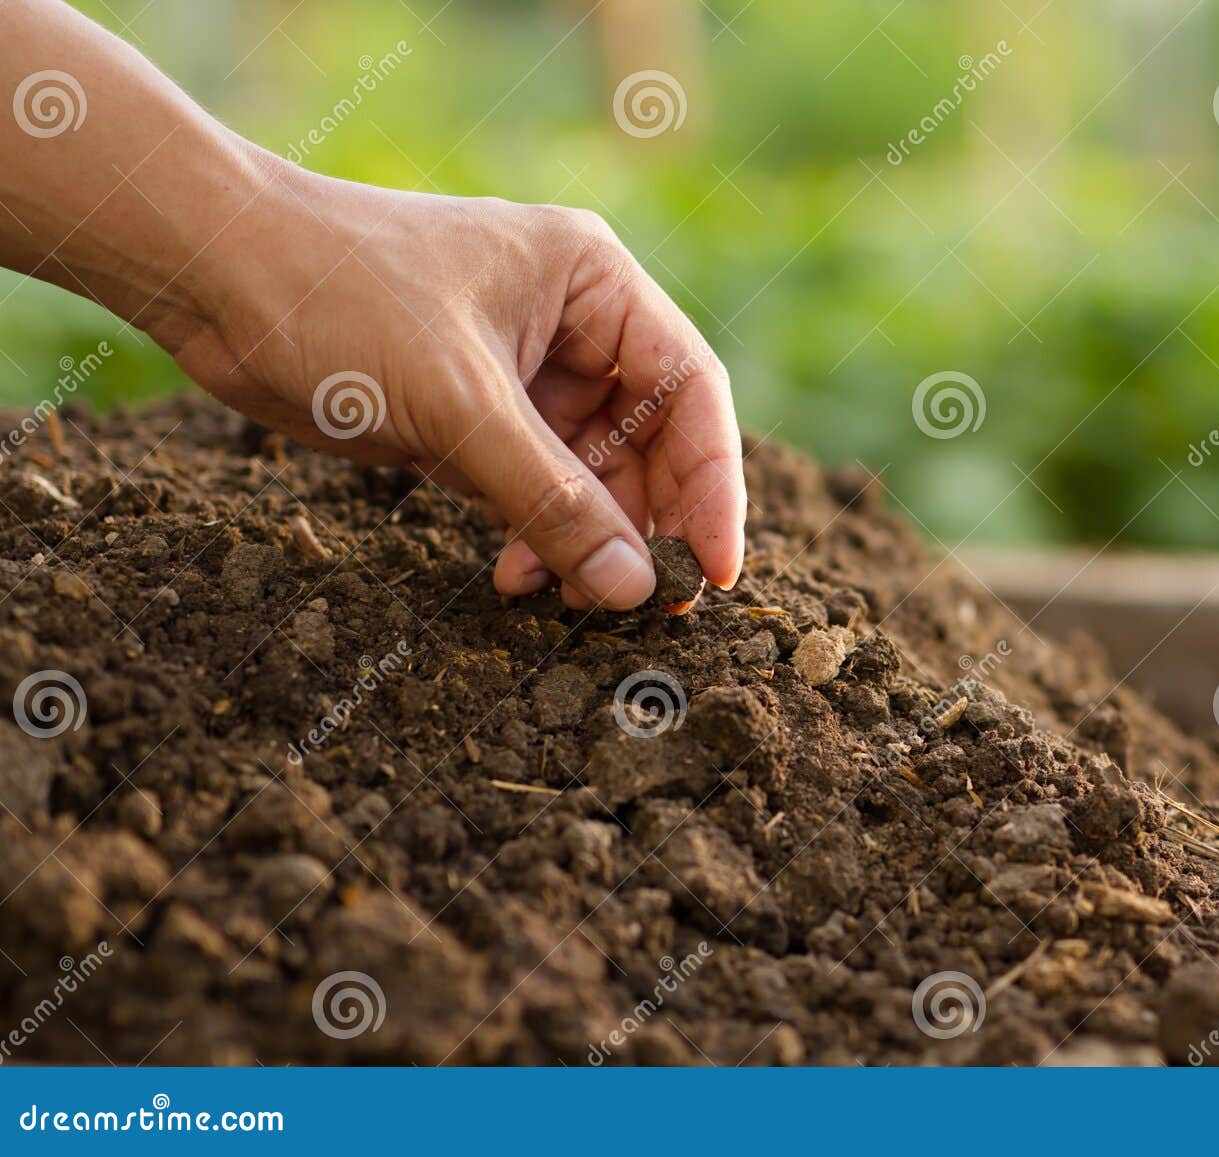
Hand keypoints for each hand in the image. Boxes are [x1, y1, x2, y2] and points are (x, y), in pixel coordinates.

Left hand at [149, 160, 745, 610]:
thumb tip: (633, 589)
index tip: (714, 572)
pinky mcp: (475, 412)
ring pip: (592, 473)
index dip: (713, 485)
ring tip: (558, 596)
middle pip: (650, 440)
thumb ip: (551, 501)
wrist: (212, 276)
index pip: (689, 389)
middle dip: (644, 523)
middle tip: (642, 604)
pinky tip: (509, 576)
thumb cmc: (337, 297)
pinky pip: (533, 487)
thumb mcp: (457, 404)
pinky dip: (531, 535)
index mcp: (594, 281)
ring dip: (582, 539)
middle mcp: (573, 322)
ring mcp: (524, 370)